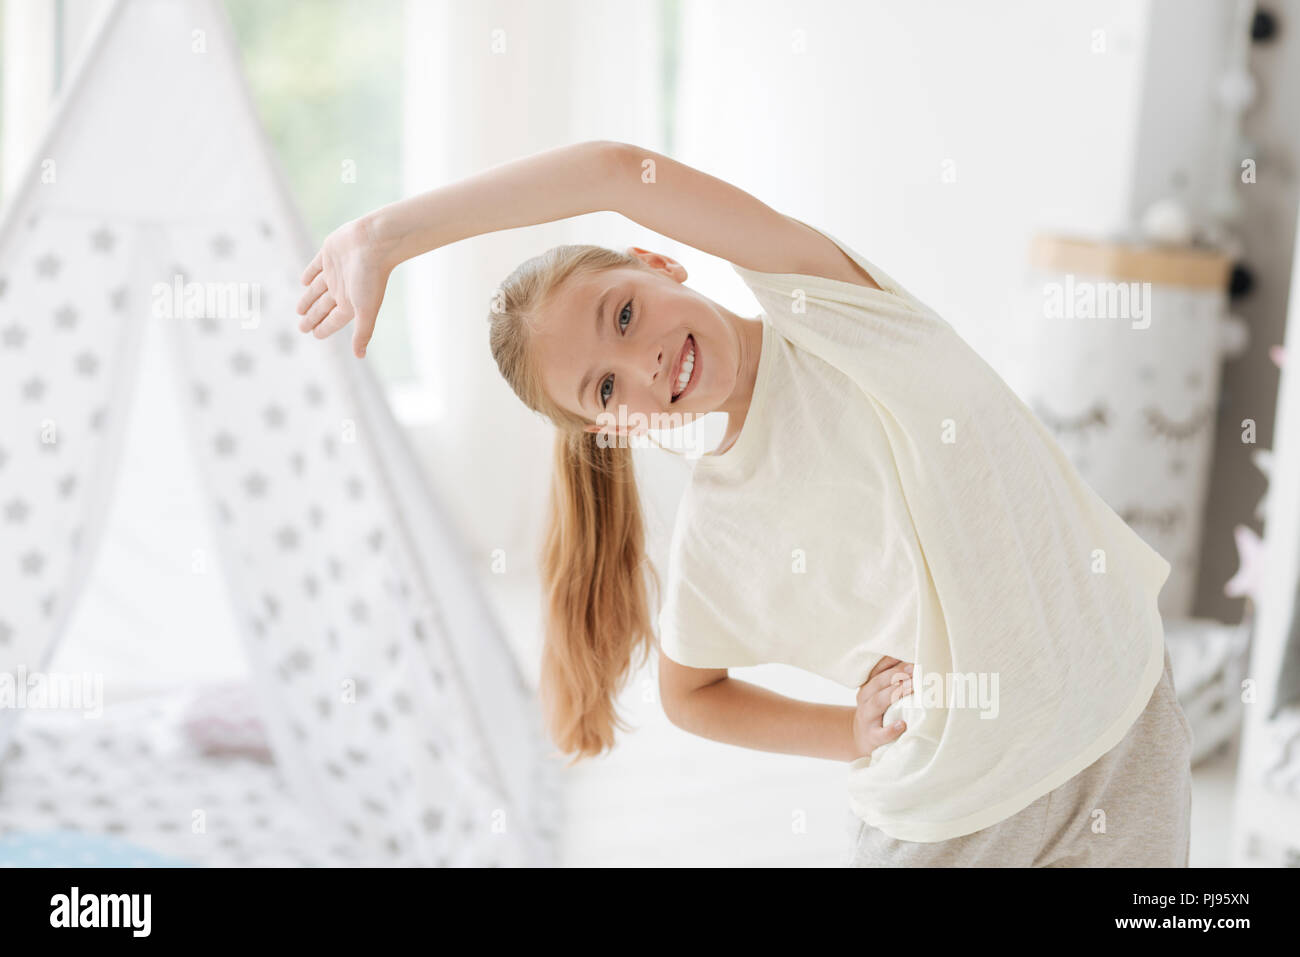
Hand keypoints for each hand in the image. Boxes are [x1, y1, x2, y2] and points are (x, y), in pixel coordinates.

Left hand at [297, 215, 397, 357]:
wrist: (375, 242)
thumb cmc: (371, 276)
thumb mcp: (365, 309)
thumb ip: (362, 332)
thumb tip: (360, 356)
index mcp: (350, 303)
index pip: (333, 320)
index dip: (323, 328)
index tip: (315, 335)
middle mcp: (342, 289)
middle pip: (323, 307)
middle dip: (313, 317)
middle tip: (302, 328)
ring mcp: (335, 271)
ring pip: (317, 290)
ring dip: (309, 299)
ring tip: (299, 310)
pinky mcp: (329, 254)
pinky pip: (315, 267)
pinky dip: (309, 274)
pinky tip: (304, 280)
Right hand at [852, 656, 913, 759]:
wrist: (859, 737)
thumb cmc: (877, 711)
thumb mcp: (878, 693)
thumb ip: (892, 679)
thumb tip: (916, 663)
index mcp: (867, 686)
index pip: (876, 670)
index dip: (891, 662)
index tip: (908, 656)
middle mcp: (865, 699)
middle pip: (877, 683)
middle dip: (896, 675)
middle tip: (914, 669)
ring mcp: (867, 718)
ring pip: (877, 703)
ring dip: (894, 694)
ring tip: (911, 688)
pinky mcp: (872, 736)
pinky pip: (880, 734)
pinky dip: (891, 729)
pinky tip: (903, 724)